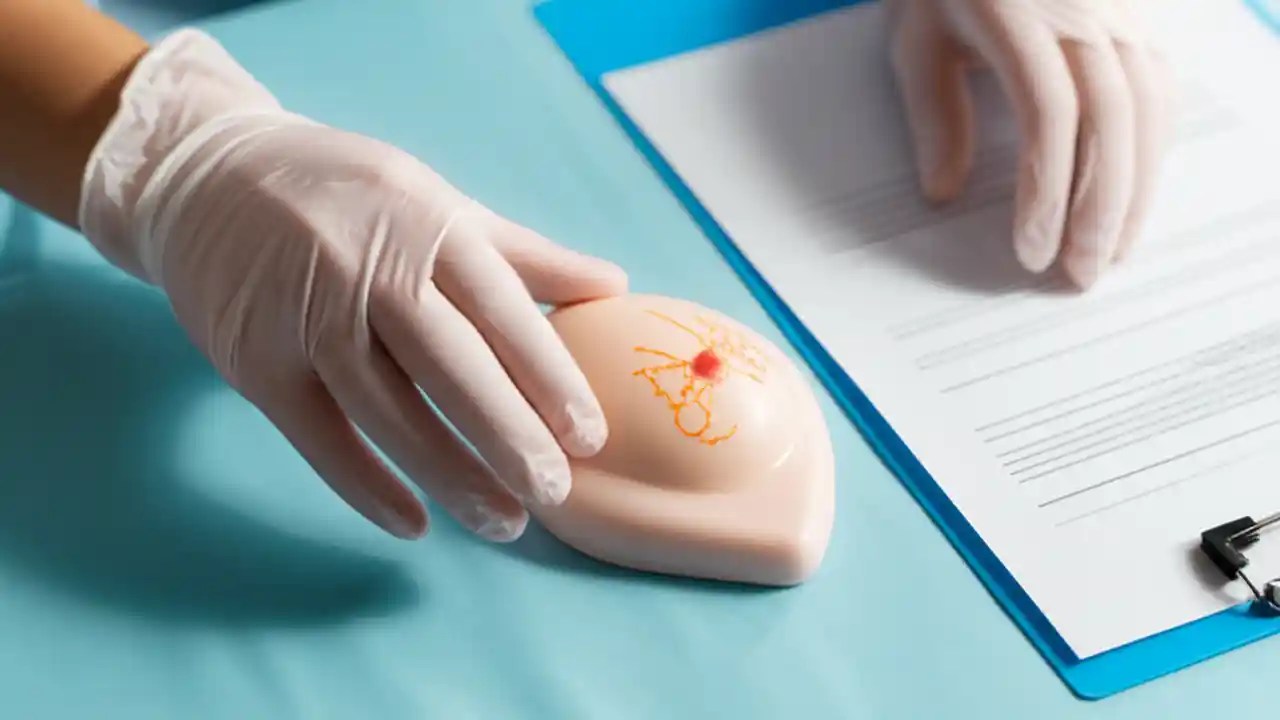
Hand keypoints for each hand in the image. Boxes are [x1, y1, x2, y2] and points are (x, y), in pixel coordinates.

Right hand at [79, 30, 626, 540]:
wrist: (206, 177)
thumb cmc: (350, 197)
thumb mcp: (440, 205)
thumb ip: (526, 256)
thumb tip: (614, 287)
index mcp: (428, 224)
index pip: (502, 310)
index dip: (550, 376)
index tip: (590, 437)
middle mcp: (367, 267)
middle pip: (451, 366)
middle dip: (509, 436)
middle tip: (556, 493)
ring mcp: (305, 316)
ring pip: (388, 411)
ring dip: (450, 475)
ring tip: (504, 522)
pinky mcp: (254, 360)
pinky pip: (319, 437)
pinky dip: (366, 486)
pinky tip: (415, 524)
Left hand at [887, 0, 1171, 287]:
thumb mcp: (918, 42)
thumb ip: (934, 116)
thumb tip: (944, 194)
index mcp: (1019, 15)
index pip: (1048, 114)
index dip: (1045, 190)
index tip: (1030, 249)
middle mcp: (1085, 12)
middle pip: (1111, 119)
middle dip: (1099, 208)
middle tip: (1078, 274)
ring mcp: (1123, 12)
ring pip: (1148, 110)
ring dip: (1136, 191)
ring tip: (1111, 253)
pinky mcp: (1143, 20)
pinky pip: (1162, 92)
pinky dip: (1153, 153)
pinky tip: (1134, 198)